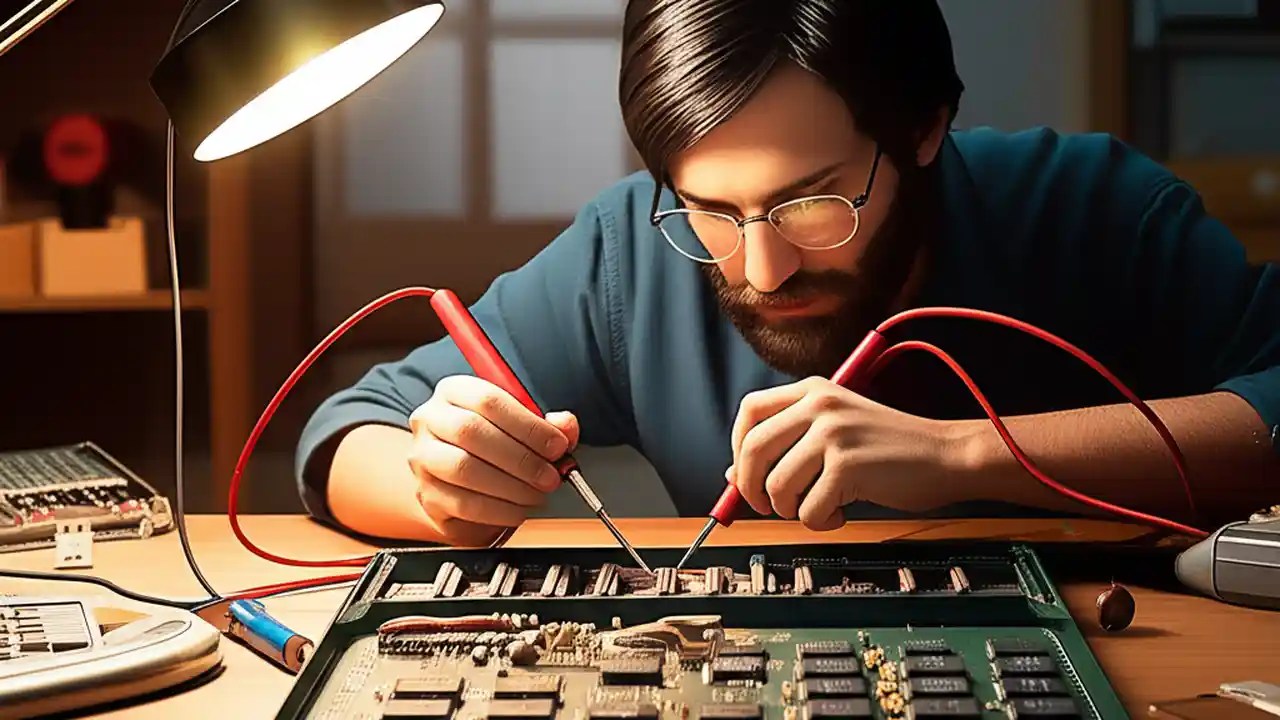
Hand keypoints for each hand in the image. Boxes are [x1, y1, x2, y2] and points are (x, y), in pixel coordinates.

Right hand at [407, 375, 577, 544]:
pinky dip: (499, 510)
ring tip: (537, 494)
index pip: (488, 399)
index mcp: (455, 391)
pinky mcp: (426, 494)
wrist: (455, 484)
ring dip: (511, 486)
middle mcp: (431, 420)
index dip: (528, 424)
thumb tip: (564, 426)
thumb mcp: (522, 427)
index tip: (557, 446)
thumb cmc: (491, 447)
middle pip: (471, 431)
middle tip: (550, 476)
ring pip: (464, 469)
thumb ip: (547, 424)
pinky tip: (519, 510)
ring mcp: (422, 457)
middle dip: (521, 459)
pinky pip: (463, 504)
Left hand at [728, 376, 966, 530]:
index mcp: (813, 390)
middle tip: (767, 507)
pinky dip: (820, 522)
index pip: (749, 411)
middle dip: (750, 488)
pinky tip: (841, 513)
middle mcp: (819, 405)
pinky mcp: (847, 466)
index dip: (737, 446)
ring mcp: (833, 434)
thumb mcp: (835, 432)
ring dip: (791, 510)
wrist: (946, 456)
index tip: (744, 472)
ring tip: (819, 507)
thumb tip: (733, 473)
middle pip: (752, 449)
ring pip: (777, 486)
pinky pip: (808, 510)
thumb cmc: (892, 449)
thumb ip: (788, 446)